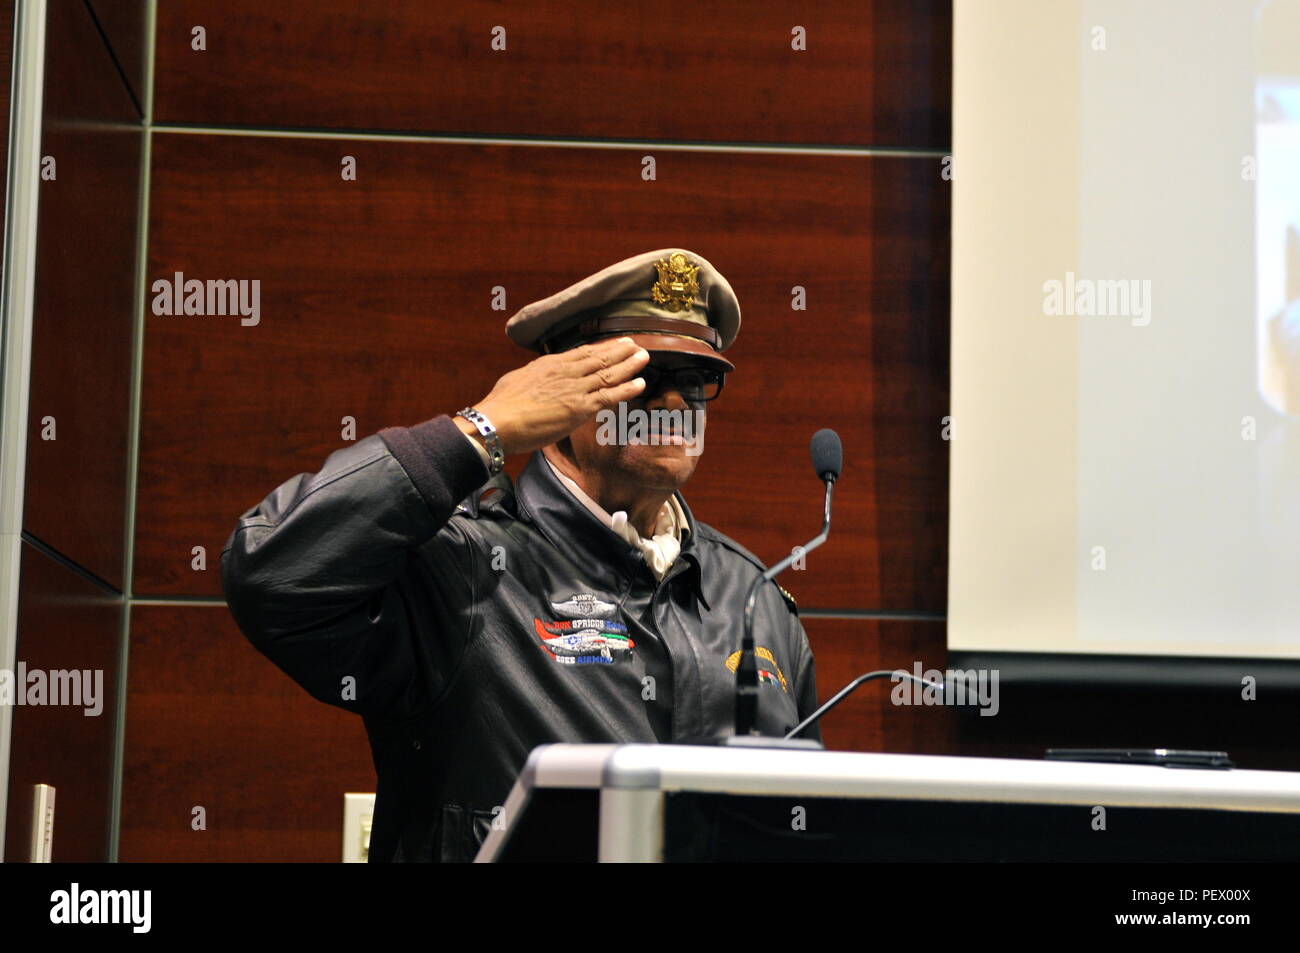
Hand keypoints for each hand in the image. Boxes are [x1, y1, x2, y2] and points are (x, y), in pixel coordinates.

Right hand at [457, 337, 649, 456]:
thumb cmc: (502, 404)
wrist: (499, 420)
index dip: (601, 348)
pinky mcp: (580, 408)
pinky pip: (609, 396)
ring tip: (644, 357)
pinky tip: (640, 384)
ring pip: (608, 373)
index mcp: (551, 364)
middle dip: (620, 351)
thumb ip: (534, 375)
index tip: (614, 343)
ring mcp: (575, 389)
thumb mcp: (519, 379)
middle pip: (599, 358)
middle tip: (636, 345)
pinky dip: (626, 389)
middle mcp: (567, 372)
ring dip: (629, 365)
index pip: (582, 353)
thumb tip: (536, 374)